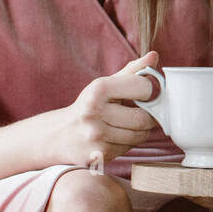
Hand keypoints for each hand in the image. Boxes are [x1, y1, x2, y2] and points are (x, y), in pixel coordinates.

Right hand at [54, 52, 160, 168]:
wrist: (58, 135)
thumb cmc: (89, 105)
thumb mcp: (105, 84)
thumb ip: (132, 71)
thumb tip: (154, 56)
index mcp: (98, 89)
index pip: (143, 88)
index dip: (150, 92)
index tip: (146, 94)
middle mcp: (94, 112)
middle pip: (143, 119)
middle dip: (149, 117)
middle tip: (143, 114)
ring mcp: (95, 136)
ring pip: (139, 136)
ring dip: (140, 132)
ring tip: (128, 125)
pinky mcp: (98, 155)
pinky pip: (128, 148)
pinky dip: (128, 143)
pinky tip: (116, 137)